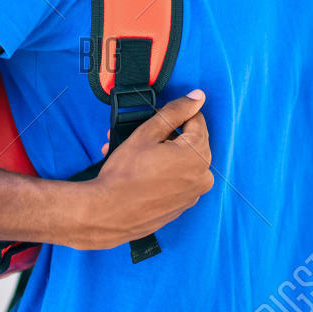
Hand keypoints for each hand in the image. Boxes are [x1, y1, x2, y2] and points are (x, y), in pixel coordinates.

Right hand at [65, 91, 213, 250]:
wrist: (109, 214)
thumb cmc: (125, 174)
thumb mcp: (147, 134)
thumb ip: (175, 112)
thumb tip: (198, 97)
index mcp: (198, 155)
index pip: (196, 121)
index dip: (174, 116)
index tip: (154, 119)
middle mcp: (203, 176)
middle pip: (190, 142)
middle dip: (165, 135)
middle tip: (138, 135)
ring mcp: (193, 194)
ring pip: (181, 162)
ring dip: (161, 154)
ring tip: (132, 154)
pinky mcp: (182, 206)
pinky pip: (177, 181)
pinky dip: (163, 173)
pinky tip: (139, 172)